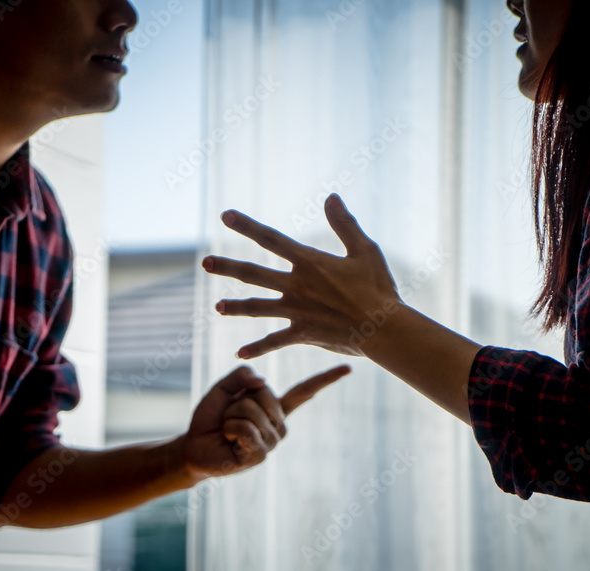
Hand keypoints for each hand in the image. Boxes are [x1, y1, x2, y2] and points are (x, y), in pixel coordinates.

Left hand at [181, 364, 349, 480]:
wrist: (194, 446)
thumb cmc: (211, 418)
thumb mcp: (224, 388)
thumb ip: (241, 375)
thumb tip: (261, 380)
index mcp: (275, 407)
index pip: (305, 391)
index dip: (327, 379)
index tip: (349, 368)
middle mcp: (279, 425)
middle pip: (263, 394)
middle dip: (237, 400)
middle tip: (229, 416)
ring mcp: (272, 442)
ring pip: (251, 411)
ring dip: (230, 416)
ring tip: (227, 429)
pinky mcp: (261, 455)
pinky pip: (244, 428)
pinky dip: (229, 428)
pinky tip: (228, 440)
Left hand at [203, 194, 400, 358]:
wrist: (384, 328)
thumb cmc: (378, 288)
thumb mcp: (364, 250)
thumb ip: (344, 224)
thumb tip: (331, 197)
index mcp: (309, 262)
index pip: (271, 239)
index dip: (246, 226)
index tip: (225, 216)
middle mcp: (297, 285)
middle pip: (254, 274)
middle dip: (228, 267)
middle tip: (205, 263)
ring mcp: (297, 311)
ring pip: (258, 307)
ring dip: (236, 307)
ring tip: (217, 307)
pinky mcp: (303, 333)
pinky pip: (275, 341)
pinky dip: (258, 347)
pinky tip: (240, 353)